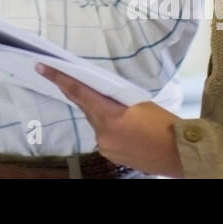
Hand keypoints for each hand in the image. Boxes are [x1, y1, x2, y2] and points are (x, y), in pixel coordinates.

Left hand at [35, 63, 183, 176]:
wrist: (180, 153)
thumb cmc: (165, 125)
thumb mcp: (139, 103)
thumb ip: (115, 99)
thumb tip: (102, 96)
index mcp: (109, 116)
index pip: (78, 92)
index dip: (58, 78)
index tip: (42, 67)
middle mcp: (102, 134)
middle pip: (87, 108)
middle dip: (86, 95)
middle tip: (75, 79)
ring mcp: (106, 147)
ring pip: (97, 123)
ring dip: (104, 114)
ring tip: (127, 114)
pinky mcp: (112, 156)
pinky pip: (105, 136)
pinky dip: (111, 129)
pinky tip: (128, 128)